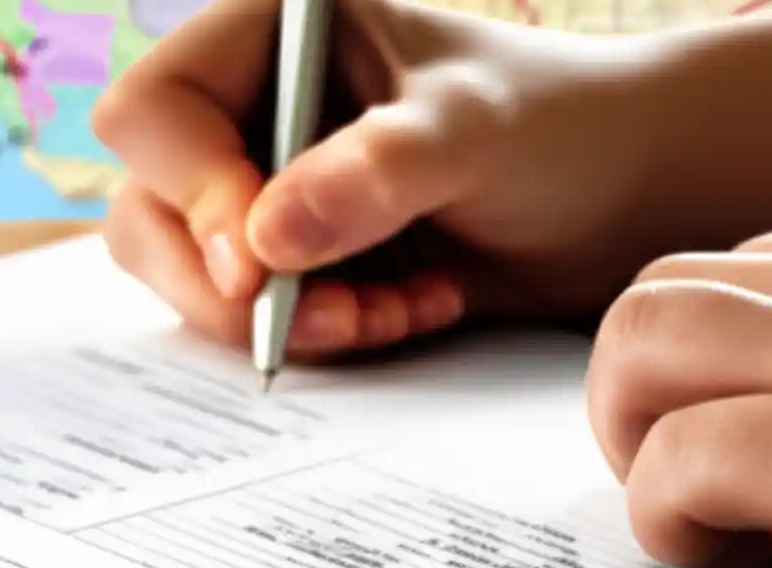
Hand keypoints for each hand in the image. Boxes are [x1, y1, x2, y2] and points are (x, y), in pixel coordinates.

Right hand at [93, 0, 662, 355]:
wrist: (618, 194)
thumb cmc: (559, 128)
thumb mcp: (473, 134)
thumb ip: (373, 174)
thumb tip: (265, 244)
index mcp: (274, 31)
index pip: (156, 111)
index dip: (195, 194)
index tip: (265, 264)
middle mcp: (255, 104)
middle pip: (154, 206)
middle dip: (239, 284)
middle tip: (331, 317)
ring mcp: (273, 182)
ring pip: (200, 272)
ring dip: (292, 318)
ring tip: (393, 309)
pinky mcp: (302, 252)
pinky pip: (263, 313)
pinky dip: (330, 331)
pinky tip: (414, 306)